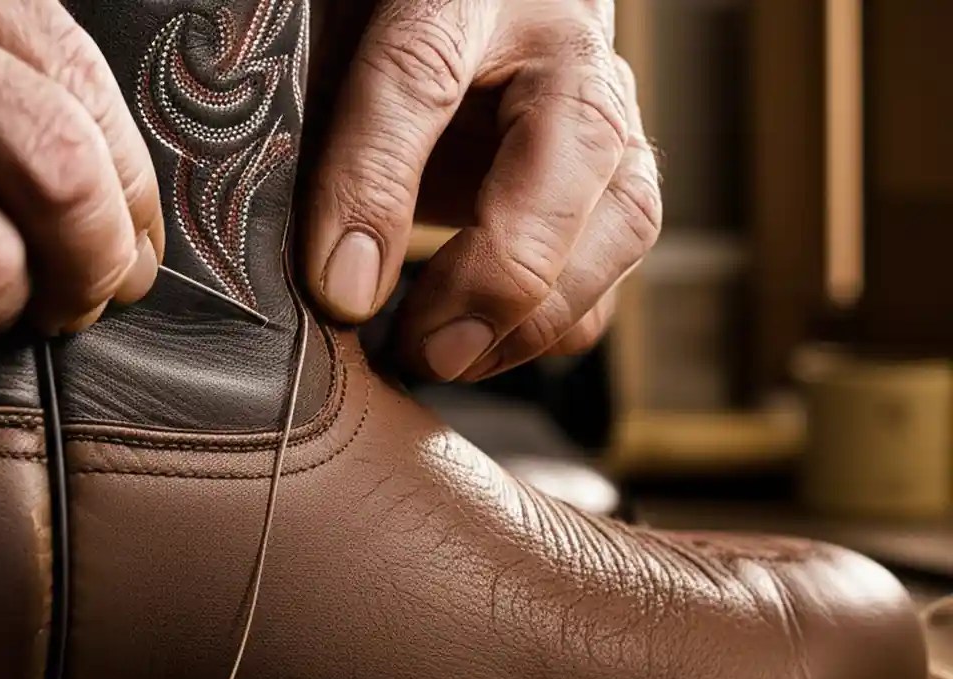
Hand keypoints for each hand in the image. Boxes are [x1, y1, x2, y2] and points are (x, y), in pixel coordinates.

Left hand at [305, 0, 660, 380]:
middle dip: (502, 277)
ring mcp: (609, 120)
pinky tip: (484, 347)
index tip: (340, 293)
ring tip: (450, 359)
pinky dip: (559, 322)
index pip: (420, 79)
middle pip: (577, 156)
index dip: (376, 190)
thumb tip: (347, 289)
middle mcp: (566, 53)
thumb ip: (341, 152)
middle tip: (424, 349)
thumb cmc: (392, 28)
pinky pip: (615, 262)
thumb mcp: (342, 64)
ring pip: (624, 222)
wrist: (469, 16)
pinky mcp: (611, 183)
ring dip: (544, 313)